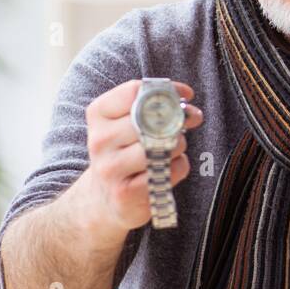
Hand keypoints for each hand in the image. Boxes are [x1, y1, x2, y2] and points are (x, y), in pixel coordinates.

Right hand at [84, 79, 203, 232]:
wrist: (105, 197)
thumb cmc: (126, 152)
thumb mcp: (129, 123)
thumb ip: (159, 107)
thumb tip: (190, 110)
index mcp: (98, 114)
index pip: (134, 91)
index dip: (167, 91)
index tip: (183, 97)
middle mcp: (99, 140)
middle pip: (150, 120)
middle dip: (175, 123)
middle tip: (180, 129)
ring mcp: (110, 169)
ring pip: (161, 147)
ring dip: (177, 146)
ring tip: (171, 150)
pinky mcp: (125, 194)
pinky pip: (168, 171)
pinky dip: (178, 167)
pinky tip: (167, 169)